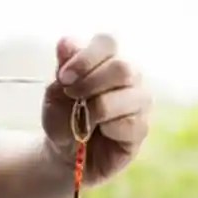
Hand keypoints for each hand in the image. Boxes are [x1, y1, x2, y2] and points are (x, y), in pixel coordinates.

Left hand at [41, 34, 152, 186]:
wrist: (64, 154)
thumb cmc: (63, 118)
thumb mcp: (55, 92)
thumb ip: (64, 67)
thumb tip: (65, 42)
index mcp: (107, 60)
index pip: (107, 43)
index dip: (85, 58)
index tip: (63, 77)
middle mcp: (129, 76)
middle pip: (122, 67)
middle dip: (90, 83)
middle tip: (71, 96)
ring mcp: (139, 101)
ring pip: (127, 95)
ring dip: (96, 108)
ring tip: (82, 119)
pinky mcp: (141, 127)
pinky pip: (128, 122)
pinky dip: (106, 129)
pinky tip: (100, 132)